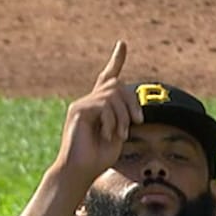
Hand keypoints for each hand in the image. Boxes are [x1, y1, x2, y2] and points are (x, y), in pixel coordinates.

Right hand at [53, 40, 144, 185]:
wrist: (79, 172)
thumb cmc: (98, 158)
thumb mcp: (119, 133)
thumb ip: (124, 115)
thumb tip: (131, 104)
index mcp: (99, 107)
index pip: (107, 78)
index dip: (116, 60)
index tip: (122, 44)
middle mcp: (88, 102)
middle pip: (117, 84)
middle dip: (132, 102)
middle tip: (138, 122)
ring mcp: (82, 105)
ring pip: (113, 93)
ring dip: (124, 114)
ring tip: (120, 134)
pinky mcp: (78, 110)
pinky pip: (104, 104)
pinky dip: (112, 120)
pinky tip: (108, 134)